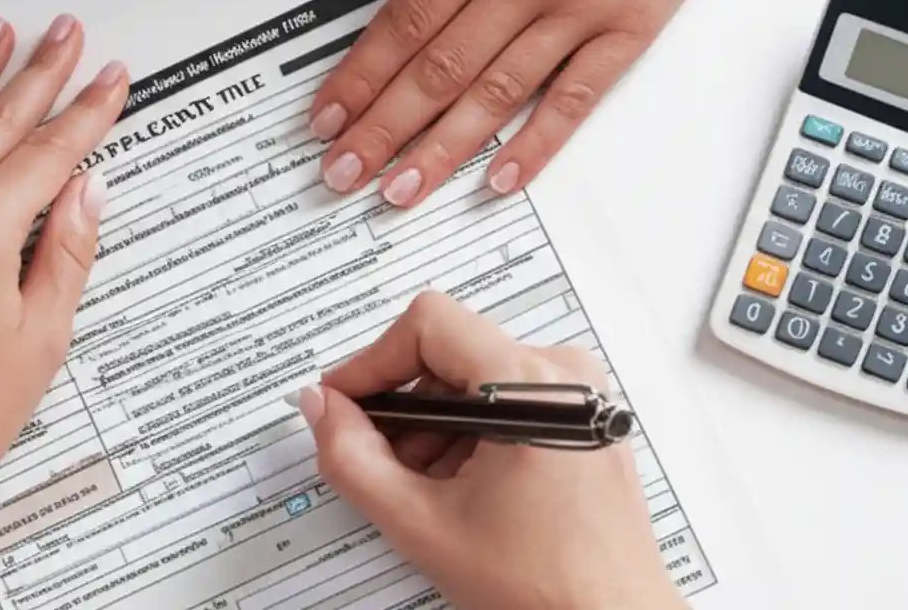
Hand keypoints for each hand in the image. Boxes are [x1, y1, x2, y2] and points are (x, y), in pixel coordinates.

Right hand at [290, 293, 683, 609]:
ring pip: (476, 378)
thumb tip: (322, 407)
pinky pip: (508, 398)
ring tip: (428, 489)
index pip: (429, 323)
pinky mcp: (584, 417)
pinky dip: (469, 434)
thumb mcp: (421, 523)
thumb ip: (352, 457)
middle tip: (381, 461)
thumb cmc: (545, 586)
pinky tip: (462, 488)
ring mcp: (581, 395)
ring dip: (434, 427)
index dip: (372, 361)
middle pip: (450, 351)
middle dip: (404, 407)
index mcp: (534, 385)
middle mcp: (566, 376)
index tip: (345, 400)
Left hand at [312, 0, 742, 205]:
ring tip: (402, 189)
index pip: (406, 20)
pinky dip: (536, 144)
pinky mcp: (632, 27)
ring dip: (441, 150)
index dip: (361, 76)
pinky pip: (576, 99)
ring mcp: (583, 7)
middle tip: (345, 172)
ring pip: (497, 94)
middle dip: (383, 129)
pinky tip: (499, 179)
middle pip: (440, 68)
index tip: (329, 117)